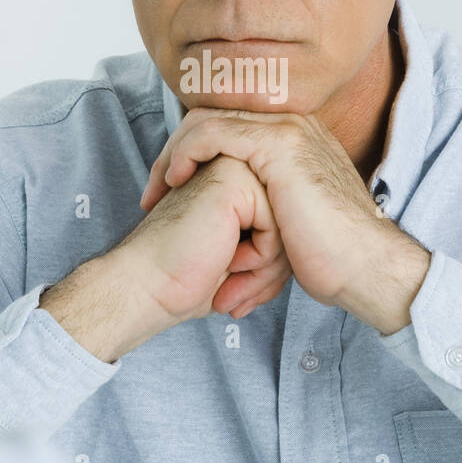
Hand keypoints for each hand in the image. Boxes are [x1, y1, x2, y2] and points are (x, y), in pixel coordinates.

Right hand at [41, 154, 290, 361]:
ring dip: (264, 271)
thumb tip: (312, 249)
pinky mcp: (233, 178)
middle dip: (270, 271)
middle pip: (289, 222)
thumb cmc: (187, 279)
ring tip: (232, 287)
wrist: (149, 287)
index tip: (237, 289)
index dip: (270, 267)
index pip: (284, 223)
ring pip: (286, 225)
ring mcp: (235, 167)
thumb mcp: (244, 259)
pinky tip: (227, 264)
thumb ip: (272, 240)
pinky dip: (258, 258)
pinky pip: (275, 227)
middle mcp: (238, 167)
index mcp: (239, 181)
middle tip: (235, 295)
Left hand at [140, 108, 429, 333]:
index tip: (164, 193)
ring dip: (172, 155)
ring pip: (205, 121)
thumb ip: (258, 207)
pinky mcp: (277, 143)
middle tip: (151, 193)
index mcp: (291, 138)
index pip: (224, 126)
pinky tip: (173, 182)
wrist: (362, 266)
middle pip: (209, 117)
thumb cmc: (328, 255)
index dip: (188, 154)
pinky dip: (185, 154)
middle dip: (172, 154)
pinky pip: (212, 133)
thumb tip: (228, 222)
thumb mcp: (284, 223)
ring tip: (155, 191)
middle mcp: (289, 124)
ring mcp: (285, 128)